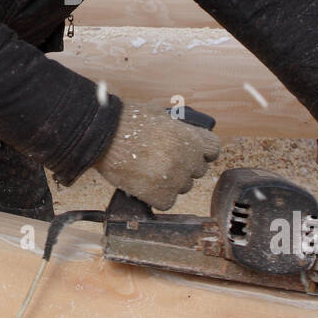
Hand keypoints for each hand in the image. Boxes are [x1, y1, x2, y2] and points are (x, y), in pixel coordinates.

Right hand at [92, 99, 221, 209]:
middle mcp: (188, 159)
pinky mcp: (160, 195)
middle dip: (184, 167)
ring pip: (183, 187)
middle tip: (163, 161)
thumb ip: (176, 128)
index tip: (193, 153)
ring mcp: (175, 179)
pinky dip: (156, 196)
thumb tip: (180, 132)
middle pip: (198, 171)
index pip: (213, 150)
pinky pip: (167, 202)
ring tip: (149, 171)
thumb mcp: (158, 115)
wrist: (103, 136)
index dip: (202, 152)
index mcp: (191, 138)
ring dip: (170, 182)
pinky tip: (144, 184)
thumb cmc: (126, 121)